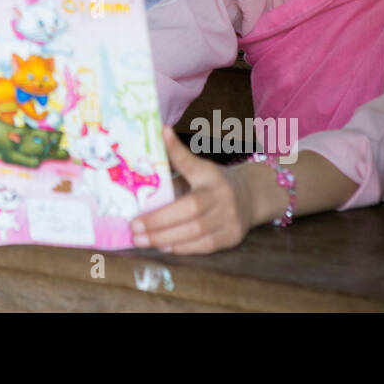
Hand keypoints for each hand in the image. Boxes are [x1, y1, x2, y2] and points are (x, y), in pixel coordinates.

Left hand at [130, 128, 255, 253]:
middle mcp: (223, 196)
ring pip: (195, 232)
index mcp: (210, 175)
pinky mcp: (231, 238)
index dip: (175, 152)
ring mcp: (230, 218)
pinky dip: (180, 248)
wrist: (250, 196)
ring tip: (141, 240)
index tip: (158, 141)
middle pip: (190, 209)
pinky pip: (203, 246)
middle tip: (133, 227)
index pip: (190, 163)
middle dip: (158, 221)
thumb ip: (176, 159)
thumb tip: (157, 135)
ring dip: (164, 238)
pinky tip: (162, 247)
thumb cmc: (212, 183)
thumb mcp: (198, 167)